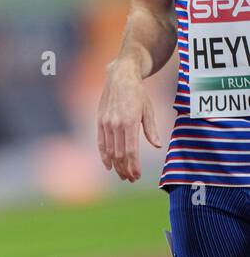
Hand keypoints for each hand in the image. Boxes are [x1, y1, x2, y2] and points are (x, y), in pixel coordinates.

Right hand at [96, 59, 161, 182]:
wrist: (119, 77)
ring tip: (122, 175)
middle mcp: (116, 124)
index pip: (131, 151)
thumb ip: (151, 129)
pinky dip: (103, 155)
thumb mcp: (149, 110)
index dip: (133, 166)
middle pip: (119, 154)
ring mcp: (106, 123)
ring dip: (115, 165)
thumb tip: (157, 145)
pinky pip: (101, 142)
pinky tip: (108, 165)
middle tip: (131, 179)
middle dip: (125, 169)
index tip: (137, 176)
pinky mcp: (99, 121)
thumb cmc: (138, 93)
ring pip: (109, 150)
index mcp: (130, 122)